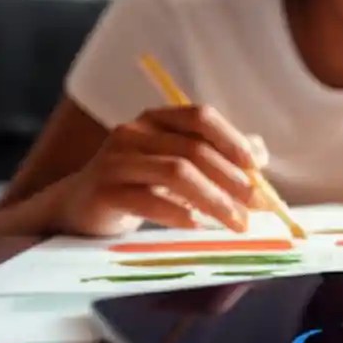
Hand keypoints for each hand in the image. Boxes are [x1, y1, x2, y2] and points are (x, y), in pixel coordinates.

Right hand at [54, 105, 264, 236]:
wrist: (81, 208)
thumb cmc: (140, 186)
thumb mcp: (180, 167)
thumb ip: (218, 158)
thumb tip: (260, 157)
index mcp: (156, 120)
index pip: (200, 117)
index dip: (232, 139)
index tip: (257, 167)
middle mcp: (134, 133)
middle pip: (193, 150)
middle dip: (232, 180)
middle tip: (258, 206)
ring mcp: (115, 161)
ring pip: (176, 172)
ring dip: (214, 200)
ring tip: (236, 222)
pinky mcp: (103, 191)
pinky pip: (147, 200)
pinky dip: (178, 213)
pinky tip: (197, 225)